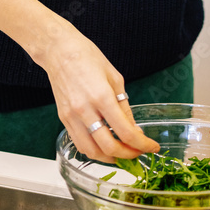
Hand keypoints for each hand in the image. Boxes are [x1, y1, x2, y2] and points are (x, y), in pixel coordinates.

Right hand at [42, 22, 159, 162]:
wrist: (59, 51)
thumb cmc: (87, 57)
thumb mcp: (115, 78)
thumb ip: (124, 106)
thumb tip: (133, 128)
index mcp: (102, 96)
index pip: (125, 131)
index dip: (142, 144)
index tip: (151, 147)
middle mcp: (85, 110)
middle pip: (109, 147)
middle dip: (128, 155)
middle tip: (138, 153)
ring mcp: (72, 117)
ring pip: (91, 151)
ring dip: (109, 158)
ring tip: (122, 154)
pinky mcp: (63, 119)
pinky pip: (79, 143)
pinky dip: (94, 151)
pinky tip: (104, 147)